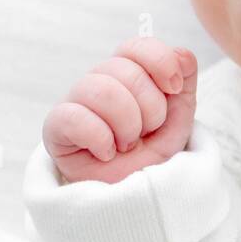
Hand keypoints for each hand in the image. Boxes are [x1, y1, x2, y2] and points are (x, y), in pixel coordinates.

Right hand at [43, 38, 197, 184]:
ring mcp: (74, 103)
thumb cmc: (151, 152)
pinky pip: (74, 117)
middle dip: (149, 107)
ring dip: (127, 124)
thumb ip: (184, 81)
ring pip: (100, 90)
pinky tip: (106, 153)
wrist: (135, 195)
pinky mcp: (56, 128)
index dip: (160, 62)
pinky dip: (100, 138)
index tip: (175, 89)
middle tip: (147, 132)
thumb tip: (182, 53)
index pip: (135, 46)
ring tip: (127, 144)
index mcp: (125, 73)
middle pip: (123, 70)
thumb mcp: (179, 117)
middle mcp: (97, 82)